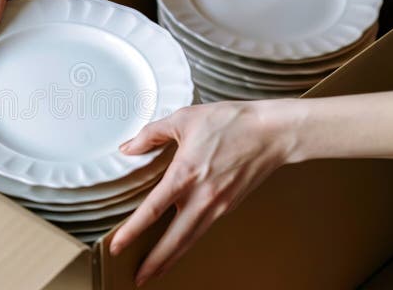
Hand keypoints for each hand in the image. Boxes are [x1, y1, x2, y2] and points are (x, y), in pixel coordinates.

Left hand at [110, 100, 296, 285]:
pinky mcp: (229, 206)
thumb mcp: (184, 118)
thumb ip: (151, 134)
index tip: (117, 245)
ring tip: (155, 272)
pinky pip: (203, 229)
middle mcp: (202, 196)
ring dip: (172, 258)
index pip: (153, 210)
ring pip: (190, 239)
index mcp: (186, 174)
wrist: (274, 132)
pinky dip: (188, 242)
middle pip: (174, 239)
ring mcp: (218, 204)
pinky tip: (179, 245)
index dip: (133, 231)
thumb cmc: (231, 122)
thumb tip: (128, 148)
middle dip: (155, 261)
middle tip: (138, 278)